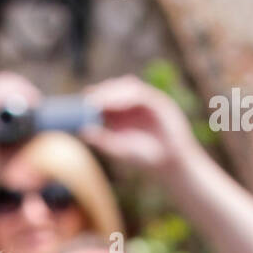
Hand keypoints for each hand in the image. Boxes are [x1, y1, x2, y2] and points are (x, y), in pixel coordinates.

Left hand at [81, 76, 198, 175]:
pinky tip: (116, 102)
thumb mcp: (120, 150)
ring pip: (128, 87)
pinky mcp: (159, 102)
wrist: (169, 164)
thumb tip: (82, 132)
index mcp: (122, 114)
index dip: (96, 96)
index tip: (83, 99)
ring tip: (101, 100)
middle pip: (116, 89)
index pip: (108, 98)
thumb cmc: (144, 159)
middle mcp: (134, 105)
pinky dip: (128, 96)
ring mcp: (147, 102)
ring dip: (113, 91)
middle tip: (89, 96)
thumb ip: (103, 141)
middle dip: (103, 90)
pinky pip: (141, 94)